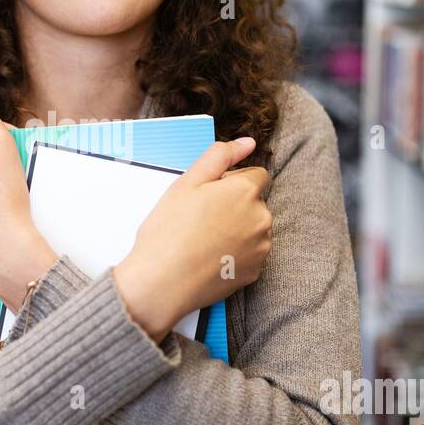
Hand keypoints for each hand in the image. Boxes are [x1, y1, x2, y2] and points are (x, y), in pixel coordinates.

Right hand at [113, 137, 271, 341]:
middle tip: (200, 218)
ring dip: (237, 229)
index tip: (209, 195)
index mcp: (246, 191)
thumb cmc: (169, 230)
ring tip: (204, 240)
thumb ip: (220, 156)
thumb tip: (248, 142)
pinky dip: (236, 253)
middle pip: (255, 202)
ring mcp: (261, 247)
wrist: (162, 282)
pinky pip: (250, 254)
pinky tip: (210, 257)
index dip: (231, 182)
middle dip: (235, 205)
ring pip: (254, 228)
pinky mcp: (256, 271)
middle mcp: (262, 217)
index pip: (257, 175)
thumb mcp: (187, 182)